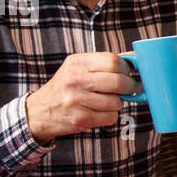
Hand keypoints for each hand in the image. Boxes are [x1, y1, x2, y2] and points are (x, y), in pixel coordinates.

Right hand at [25, 52, 139, 143]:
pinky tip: (99, 112)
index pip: (113, 61)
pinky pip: (111, 117)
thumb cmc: (66, 87)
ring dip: (118, 103)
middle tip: (129, 89)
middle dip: (130, 87)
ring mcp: (76, 100)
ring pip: (117, 102)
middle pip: (119, 82)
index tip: (128, 74)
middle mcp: (75, 79)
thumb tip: (136, 58)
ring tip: (106, 101)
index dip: (127, 69)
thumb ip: (105, 62)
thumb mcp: (79, 67)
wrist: (40, 111)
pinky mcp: (80, 119)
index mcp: (77, 62)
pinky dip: (110, 116)